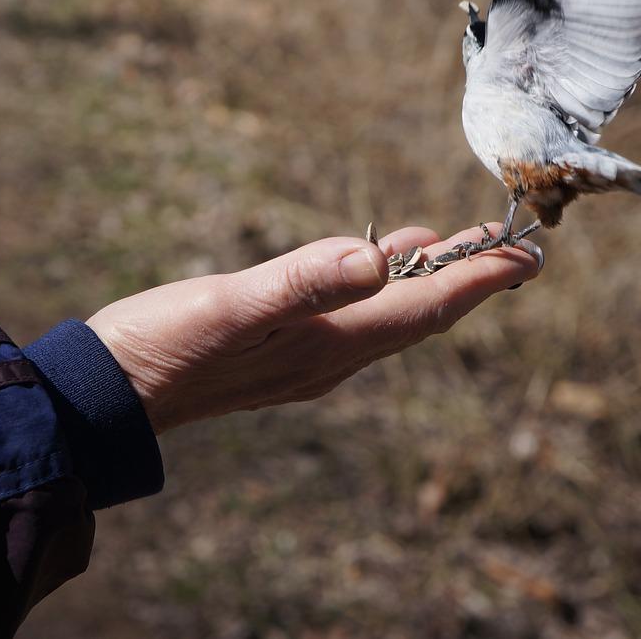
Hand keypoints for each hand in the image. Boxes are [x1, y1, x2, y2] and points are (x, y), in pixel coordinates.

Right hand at [87, 225, 541, 432]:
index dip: (479, 281)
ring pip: (388, 316)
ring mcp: (304, 358)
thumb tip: (379, 257)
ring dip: (430, 282)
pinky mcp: (278, 350)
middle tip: (517, 248)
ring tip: (463, 248)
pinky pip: (353, 316)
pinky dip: (381, 285)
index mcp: (329, 344)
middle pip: (418, 315)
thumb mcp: (233, 308)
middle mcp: (329, 358)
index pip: (424, 309)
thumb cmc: (165, 347)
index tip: (528, 256)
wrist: (111, 393)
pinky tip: (375, 264)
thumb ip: (305, 282)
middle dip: (469, 280)